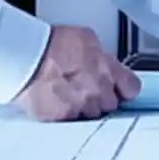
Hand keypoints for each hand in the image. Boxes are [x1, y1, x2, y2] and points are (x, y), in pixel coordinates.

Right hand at [13, 25, 141, 121]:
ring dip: (82, 106)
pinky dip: (64, 112)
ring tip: (67, 91)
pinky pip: (69, 121)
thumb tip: (104, 61)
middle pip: (110, 104)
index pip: (132, 88)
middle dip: (101, 97)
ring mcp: (81, 107)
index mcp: (108, 70)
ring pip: (90, 114)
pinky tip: (55, 99)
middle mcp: (98, 92)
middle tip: (85, 86)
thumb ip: (101, 55)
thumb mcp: (86, 38)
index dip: (125, 88)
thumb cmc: (51, 44)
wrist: (26, 58)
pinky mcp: (62, 119)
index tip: (120, 87)